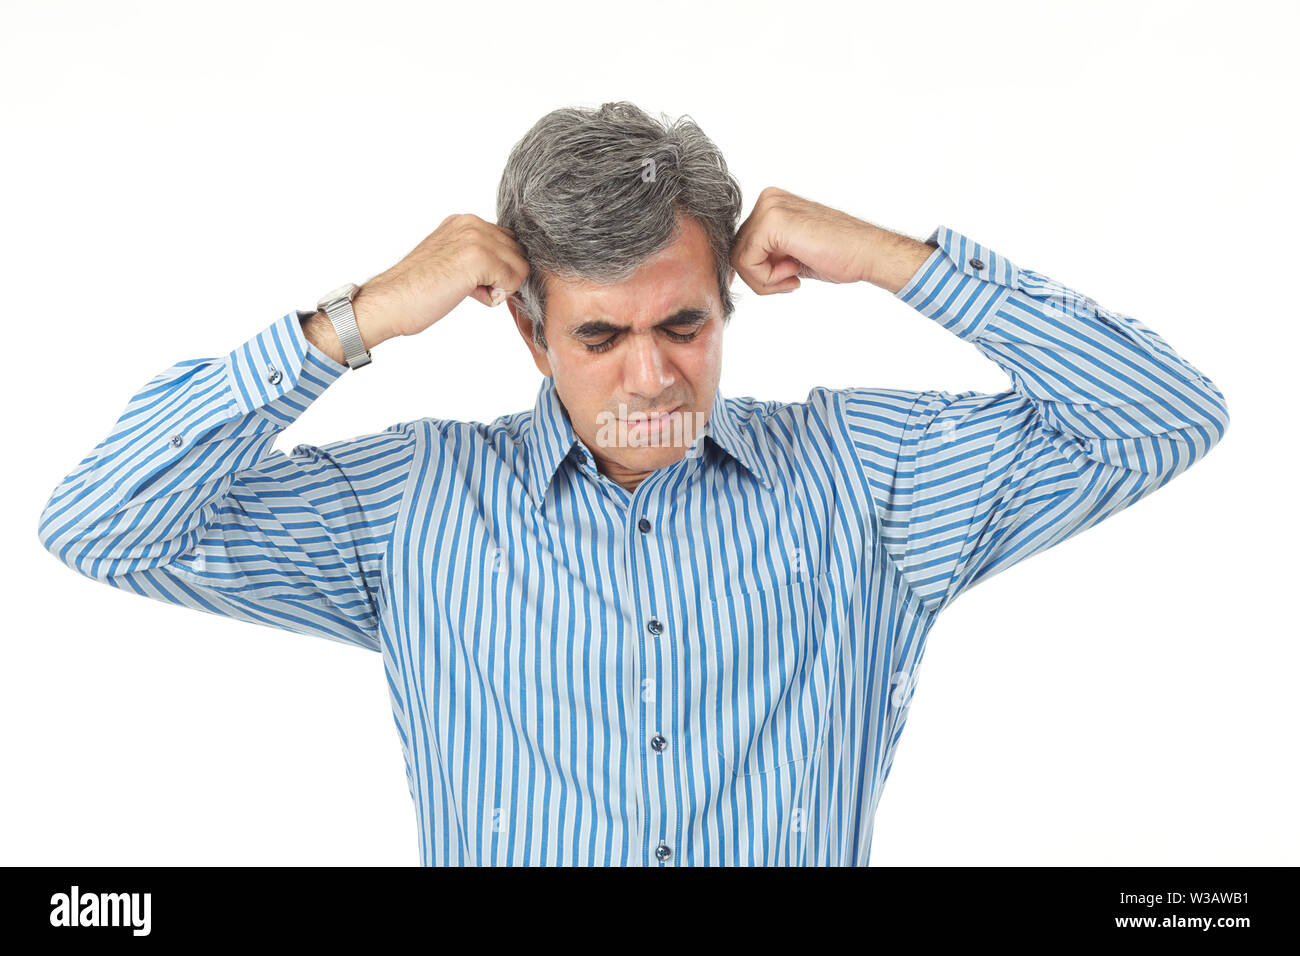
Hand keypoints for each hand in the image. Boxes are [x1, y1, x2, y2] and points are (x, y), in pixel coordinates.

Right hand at [356, 213, 530, 339]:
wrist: (390, 301)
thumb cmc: (417, 290)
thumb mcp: (451, 259)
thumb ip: (478, 254)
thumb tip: (512, 267)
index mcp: (465, 221)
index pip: (509, 242)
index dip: (496, 268)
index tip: (467, 279)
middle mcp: (472, 222)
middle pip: (519, 254)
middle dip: (500, 277)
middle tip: (466, 287)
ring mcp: (476, 238)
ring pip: (520, 267)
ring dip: (498, 287)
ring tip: (465, 290)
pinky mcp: (479, 258)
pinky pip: (514, 281)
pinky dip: (495, 296)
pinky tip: (468, 295)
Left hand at [730, 187, 876, 293]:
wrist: (868, 253)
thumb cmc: (838, 255)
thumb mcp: (790, 252)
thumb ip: (764, 254)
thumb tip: (734, 269)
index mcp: (771, 204)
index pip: (742, 245)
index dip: (759, 272)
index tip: (788, 276)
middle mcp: (767, 200)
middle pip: (736, 252)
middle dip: (761, 277)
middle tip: (792, 280)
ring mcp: (769, 207)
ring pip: (738, 260)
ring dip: (765, 281)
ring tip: (794, 276)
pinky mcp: (772, 222)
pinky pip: (747, 263)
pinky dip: (768, 279)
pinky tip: (794, 272)